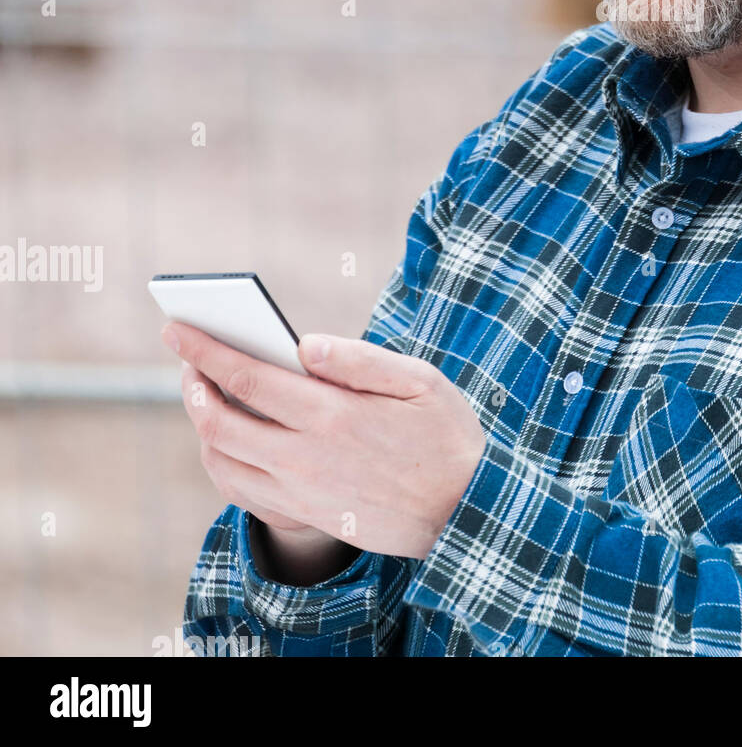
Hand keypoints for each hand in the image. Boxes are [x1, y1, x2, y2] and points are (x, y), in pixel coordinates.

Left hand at [163, 322, 486, 559]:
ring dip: (201, 424)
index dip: (205, 350)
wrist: (463, 511)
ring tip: (203, 394)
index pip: (248, 376)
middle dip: (193, 384)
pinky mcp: (305, 514)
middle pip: (220, 422)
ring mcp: (301, 492)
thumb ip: (360, 359)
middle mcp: (306, 457)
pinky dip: (219, 460)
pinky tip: (227, 439)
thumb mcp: (420, 382)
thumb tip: (304, 342)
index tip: (177, 328)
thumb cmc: (445, 435)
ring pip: (222, 461)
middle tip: (186, 357)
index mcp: (334, 414)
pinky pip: (240, 491)